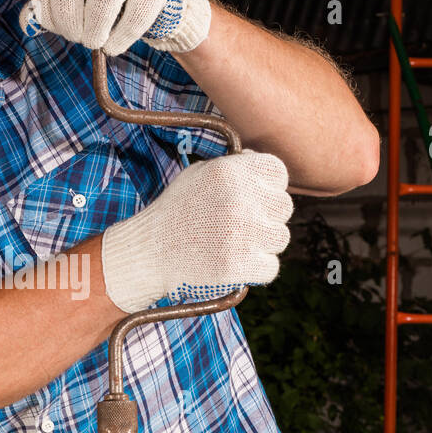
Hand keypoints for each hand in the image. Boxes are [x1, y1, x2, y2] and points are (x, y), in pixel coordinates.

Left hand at [19, 0, 211, 55]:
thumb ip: (48, 7)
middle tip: (80, 39)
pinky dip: (120, 39)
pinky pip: (135, 14)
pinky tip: (115, 46)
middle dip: (69, 23)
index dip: (48, 18)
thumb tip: (25, 21)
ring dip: (95, 32)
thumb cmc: (108, 4)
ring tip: (98, 44)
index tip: (62, 32)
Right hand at [101, 149, 292, 313]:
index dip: (270, 185)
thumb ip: (232, 166)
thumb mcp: (197, 175)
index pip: (277, 171)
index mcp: (231, 172)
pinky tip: (234, 263)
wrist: (148, 253)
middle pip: (283, 207)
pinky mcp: (240, 266)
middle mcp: (240, 200)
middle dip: (266, 216)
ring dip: (262, 244)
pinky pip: (270, 267)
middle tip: (239, 226)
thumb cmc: (175, 212)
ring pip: (280, 238)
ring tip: (234, 244)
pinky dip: (256, 270)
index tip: (256, 197)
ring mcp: (242, 235)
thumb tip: (259, 162)